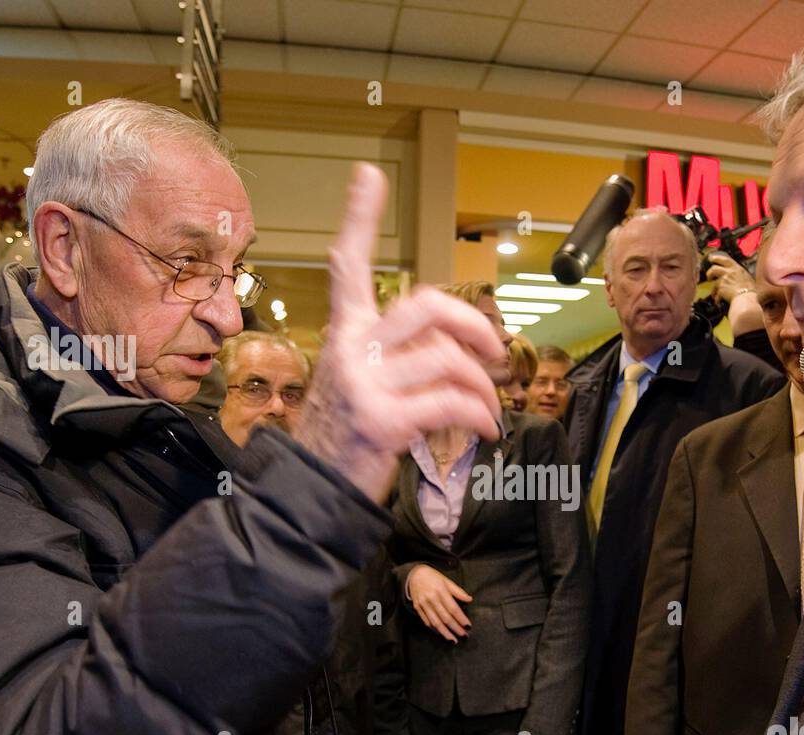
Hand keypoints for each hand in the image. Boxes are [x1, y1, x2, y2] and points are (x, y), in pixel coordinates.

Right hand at [294, 163, 502, 501]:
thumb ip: (395, 356)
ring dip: (482, 386)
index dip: (359, 219)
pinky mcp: (382, 421)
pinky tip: (486, 429)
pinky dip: (480, 415)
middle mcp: (351, 351)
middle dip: (473, 323)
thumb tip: (457, 350)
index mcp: (345, 335)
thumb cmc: (344, 437)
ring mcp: (364, 385)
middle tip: (493, 350)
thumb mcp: (357, 384)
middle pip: (424, 306)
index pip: (348, 268)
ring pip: (446, 360)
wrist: (310, 491)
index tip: (369, 175)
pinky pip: (450, 404)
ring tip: (488, 408)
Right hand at [406, 564, 471, 641]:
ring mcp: (423, 604)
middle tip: (464, 635)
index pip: (453, 608)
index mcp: (440, 591)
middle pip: (445, 618)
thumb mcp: (447, 581)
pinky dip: (434, 629)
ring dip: (445, 633)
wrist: (414, 574)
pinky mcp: (417, 608)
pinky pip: (426, 622)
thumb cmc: (433, 577)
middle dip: (455, 628)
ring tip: (453, 640)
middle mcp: (431, 599)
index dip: (461, 619)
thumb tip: (469, 599)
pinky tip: (441, 633)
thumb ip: (458, 591)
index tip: (468, 626)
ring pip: (435, 622)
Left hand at [706, 252, 764, 336]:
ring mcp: (724, 280)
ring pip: (714, 283)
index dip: (717, 258)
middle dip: (709, 273)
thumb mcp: (747, 278)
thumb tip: (739, 278)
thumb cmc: (750, 290)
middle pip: (714, 269)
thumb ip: (740, 276)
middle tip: (709, 277)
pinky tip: (718, 301)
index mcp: (736, 268)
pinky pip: (716, 294)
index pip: (725, 260)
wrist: (746, 298)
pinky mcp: (721, 289)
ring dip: (713, 289)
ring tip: (713, 293)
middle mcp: (729, 272)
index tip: (711, 258)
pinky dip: (717, 298)